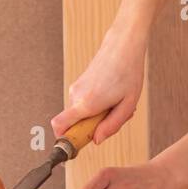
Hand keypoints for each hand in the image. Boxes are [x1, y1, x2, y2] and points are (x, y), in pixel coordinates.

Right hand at [50, 26, 144, 144]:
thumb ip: (111, 126)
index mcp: (87, 103)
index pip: (59, 126)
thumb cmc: (128, 73)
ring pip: (81, 113)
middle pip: (75, 124)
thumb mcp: (127, 105)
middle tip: (113, 115)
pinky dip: (96, 105)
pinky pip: (84, 103)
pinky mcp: (78, 83)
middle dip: (92, 127)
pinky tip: (113, 94)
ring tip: (116, 102)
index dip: (64, 139)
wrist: (123, 45)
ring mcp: (76, 88)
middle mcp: (76, 96)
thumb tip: (96, 140)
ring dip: (97, 114)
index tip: (79, 143)